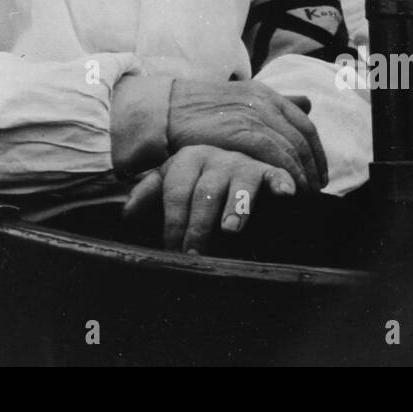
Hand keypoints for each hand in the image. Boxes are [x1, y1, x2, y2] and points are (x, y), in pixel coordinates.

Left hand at [124, 145, 296, 253]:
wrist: (235, 168)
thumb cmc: (197, 184)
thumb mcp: (171, 185)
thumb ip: (150, 196)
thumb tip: (127, 213)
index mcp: (187, 159)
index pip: (176, 191)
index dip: (173, 223)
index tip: (172, 250)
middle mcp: (216, 158)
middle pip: (205, 192)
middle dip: (199, 226)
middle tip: (195, 253)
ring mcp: (244, 164)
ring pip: (240, 185)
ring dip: (236, 207)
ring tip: (230, 229)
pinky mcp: (270, 172)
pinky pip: (277, 176)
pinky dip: (282, 184)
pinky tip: (286, 195)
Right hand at [167, 78, 326, 191]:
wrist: (168, 110)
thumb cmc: (201, 111)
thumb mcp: (241, 100)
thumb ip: (272, 105)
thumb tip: (307, 103)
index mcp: (265, 94)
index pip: (304, 123)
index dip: (317, 150)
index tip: (319, 172)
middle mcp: (264, 101)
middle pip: (303, 137)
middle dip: (314, 165)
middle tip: (316, 188)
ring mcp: (253, 115)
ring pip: (292, 148)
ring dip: (302, 174)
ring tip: (303, 194)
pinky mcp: (242, 131)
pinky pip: (275, 155)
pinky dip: (286, 174)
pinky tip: (287, 190)